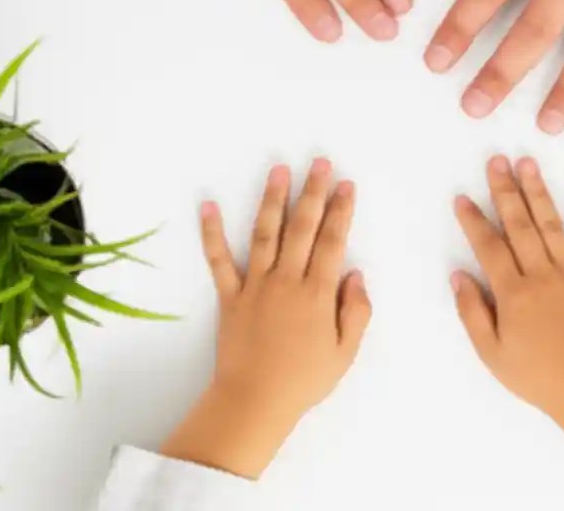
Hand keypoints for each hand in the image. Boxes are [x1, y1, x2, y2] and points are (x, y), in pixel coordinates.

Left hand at [161, 160, 370, 477]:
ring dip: (273, 199)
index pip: (332, 242)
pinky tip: (208, 206)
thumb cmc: (303, 380)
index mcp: (317, 294)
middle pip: (302, 228)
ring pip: (266, 234)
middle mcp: (286, 281)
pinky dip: (212, 233)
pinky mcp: (230, 297)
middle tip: (318, 163)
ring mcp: (255, 286)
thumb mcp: (345, 352)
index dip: (340, 211)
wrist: (254, 401)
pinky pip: (219, 260)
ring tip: (279, 170)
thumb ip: (356, 311)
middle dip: (312, 192)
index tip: (345, 185)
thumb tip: (356, 275)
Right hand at [452, 156, 563, 497]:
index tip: (462, 198)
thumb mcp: (491, 353)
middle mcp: (541, 276)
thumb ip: (473, 312)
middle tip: (495, 161)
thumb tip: (459, 276)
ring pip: (551, 225)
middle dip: (505, 191)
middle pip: (519, 225)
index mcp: (513, 294)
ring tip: (528, 163)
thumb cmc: (535, 375)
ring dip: (539, 192)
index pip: (488, 247)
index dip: (473, 221)